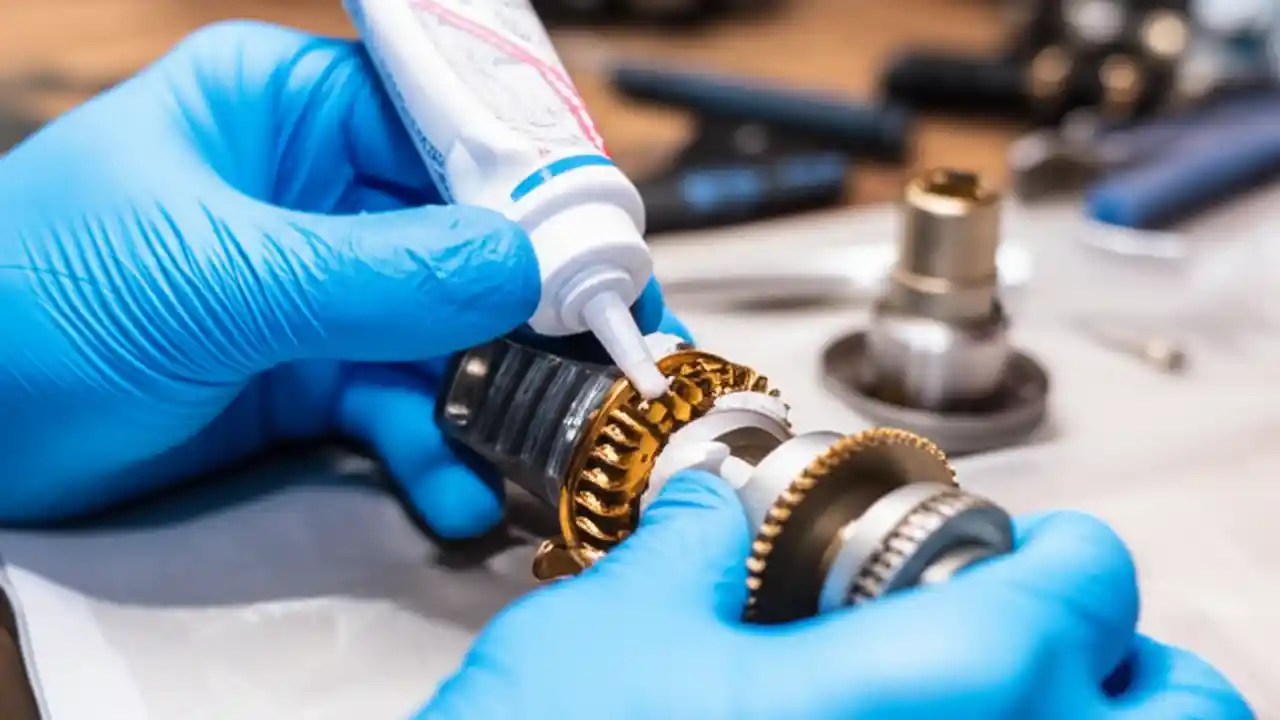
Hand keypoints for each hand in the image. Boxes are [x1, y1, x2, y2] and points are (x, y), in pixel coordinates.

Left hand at [0, 21, 678, 531]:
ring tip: (540, 440)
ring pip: (442, 331)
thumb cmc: (18, 300)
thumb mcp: (215, 277)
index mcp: (286, 111)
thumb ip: (379, 275)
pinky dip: (431, 446)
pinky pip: (398, 403)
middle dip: (530, 302)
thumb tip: (517, 265)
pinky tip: (453, 485)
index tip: (594, 246)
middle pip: (464, 234)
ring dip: (491, 391)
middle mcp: (314, 192)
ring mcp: (317, 289)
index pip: (445, 125)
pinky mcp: (307, 375)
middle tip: (601, 352)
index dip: (528, 183)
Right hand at [422, 472, 1252, 719]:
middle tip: (1065, 640)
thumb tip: (706, 512)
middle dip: (1137, 663)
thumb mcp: (608, 633)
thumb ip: (684, 552)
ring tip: (1026, 710)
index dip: (1067, 552)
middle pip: (1186, 714)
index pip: (1085, 591)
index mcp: (928, 694)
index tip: (1044, 550)